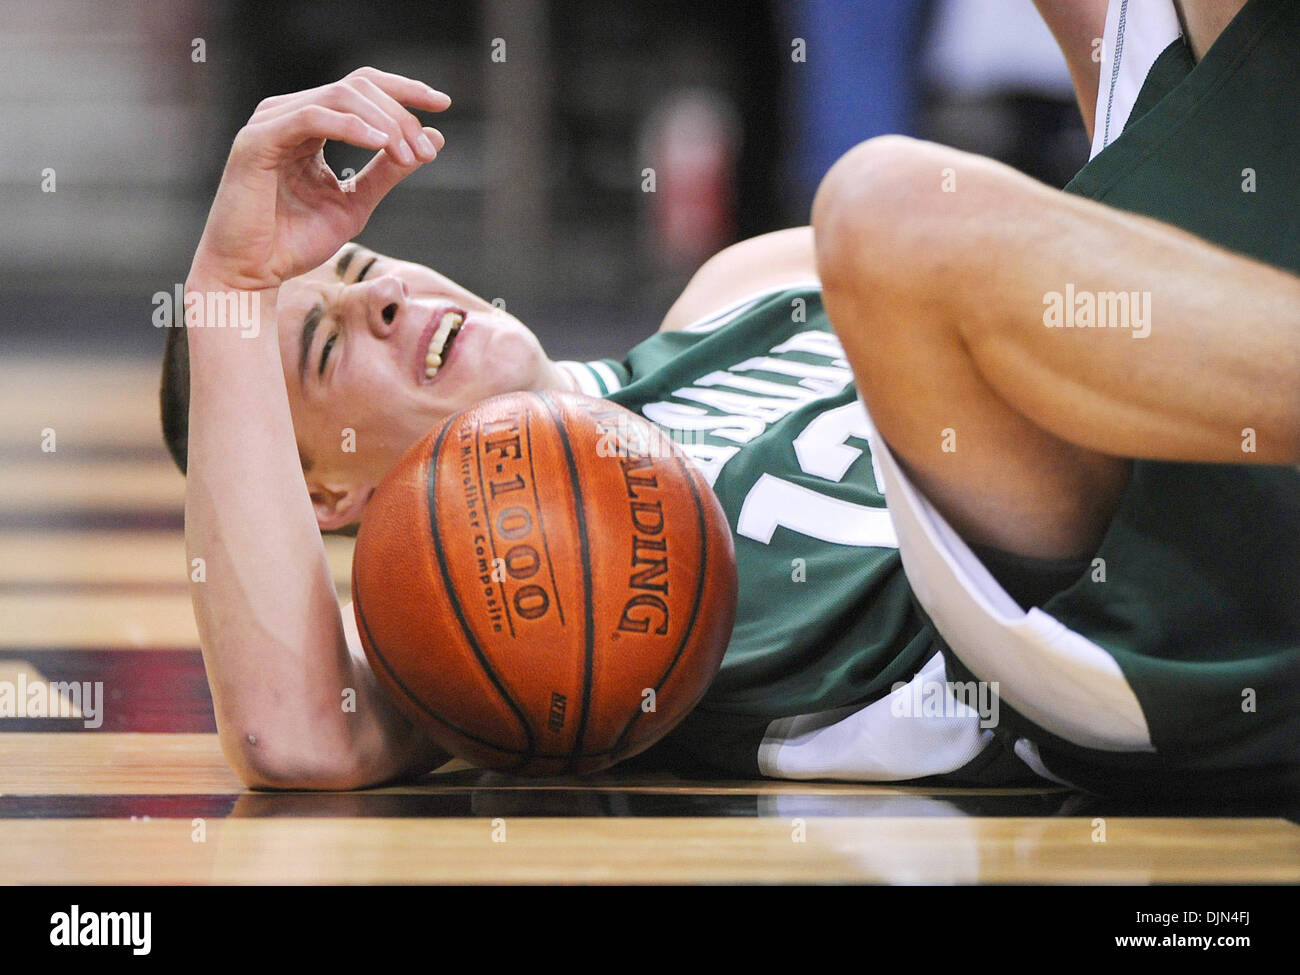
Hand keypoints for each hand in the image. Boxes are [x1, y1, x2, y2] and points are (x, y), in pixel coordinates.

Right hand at [190, 67, 449, 291]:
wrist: (251, 273)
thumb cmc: (294, 241)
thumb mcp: (356, 202)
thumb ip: (389, 171)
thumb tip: (435, 138)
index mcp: (309, 123)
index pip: (361, 87)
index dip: (404, 90)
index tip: (443, 105)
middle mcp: (288, 114)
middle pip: (357, 87)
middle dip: (401, 116)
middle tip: (427, 152)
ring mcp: (270, 123)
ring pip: (340, 97)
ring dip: (384, 124)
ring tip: (411, 156)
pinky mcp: (257, 141)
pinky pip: (312, 118)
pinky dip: (352, 127)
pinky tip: (381, 144)